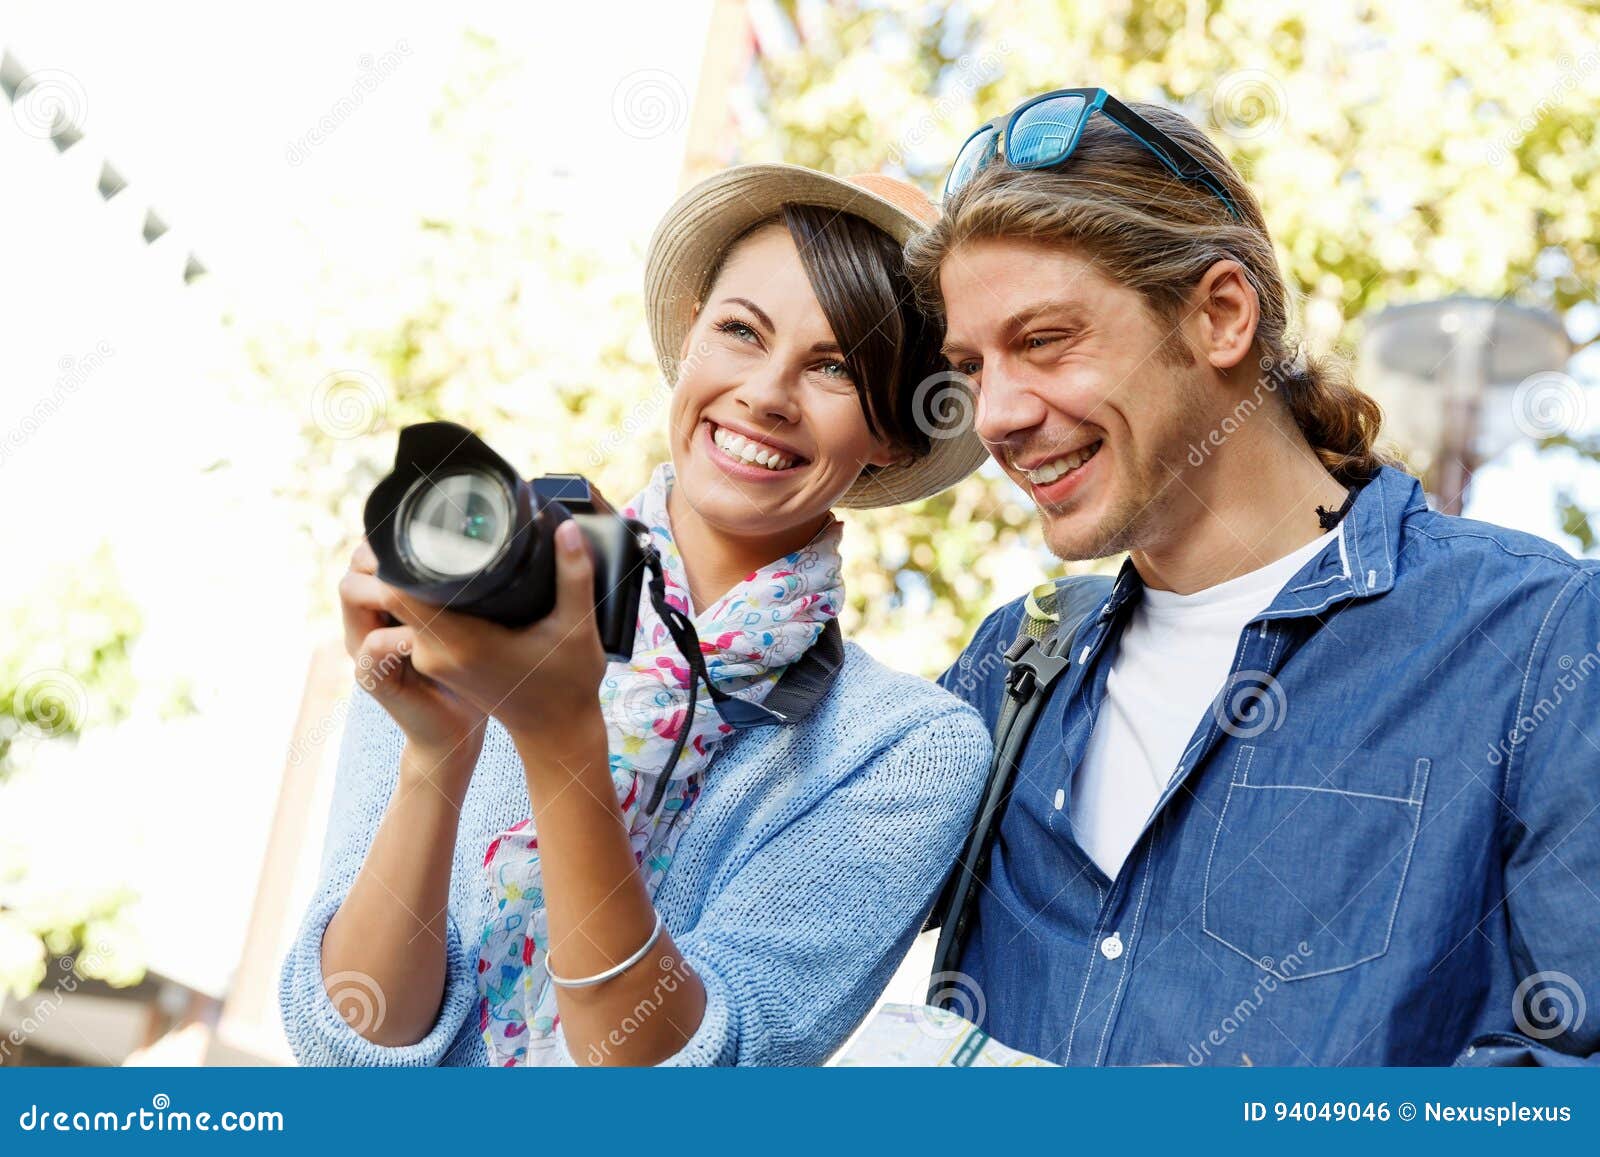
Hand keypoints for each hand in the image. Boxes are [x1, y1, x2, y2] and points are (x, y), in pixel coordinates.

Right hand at [340, 539, 487, 781]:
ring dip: (390, 586)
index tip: (437, 536)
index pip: (370, 551)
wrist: (458, 730)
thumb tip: (497, 543)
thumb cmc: (470, 670)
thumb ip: (464, 589)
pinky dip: (401, 634)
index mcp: (386, 603)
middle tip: (434, 561)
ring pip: (352, 592)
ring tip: (430, 590)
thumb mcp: (467, 620)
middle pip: (355, 563)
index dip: (395, 538)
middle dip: (387, 556)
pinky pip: (372, 644)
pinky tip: (430, 633)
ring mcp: (361, 646)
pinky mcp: (370, 677)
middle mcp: (366, 620)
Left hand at [379, 520, 609, 746]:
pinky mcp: (438, 663)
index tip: (417, 528)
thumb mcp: (578, 628)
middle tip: (430, 526)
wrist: (555, 734)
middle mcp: (438, 654)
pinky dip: (423, 601)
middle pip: (395, 596)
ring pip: (403, 609)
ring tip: (439, 546)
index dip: (398, 558)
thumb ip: (575, 575)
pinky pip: (416, 623)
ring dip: (412, 580)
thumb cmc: (568, 686)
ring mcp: (435, 660)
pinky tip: (448, 579)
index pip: (400, 593)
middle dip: (405, 561)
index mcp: (463, 644)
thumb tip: (566, 528)